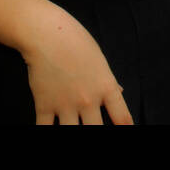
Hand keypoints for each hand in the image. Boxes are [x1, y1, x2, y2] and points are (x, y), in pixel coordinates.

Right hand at [23, 7, 132, 124]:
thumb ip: (109, 81)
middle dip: (98, 133)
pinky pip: (44, 128)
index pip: (122, 118)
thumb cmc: (77, 42)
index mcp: (106, 87)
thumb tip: (119, 92)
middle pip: (96, 130)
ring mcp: (66, 105)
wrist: (48, 35)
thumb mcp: (100, 60)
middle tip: (94, 127)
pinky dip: (45, 131)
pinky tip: (51, 128)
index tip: (125, 131)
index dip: (125, 128)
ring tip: (74, 127)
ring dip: (73, 132)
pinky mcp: (44, 106)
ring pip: (71, 133)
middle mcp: (88, 100)